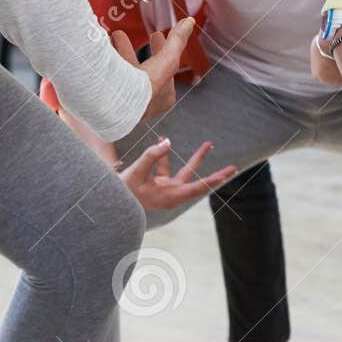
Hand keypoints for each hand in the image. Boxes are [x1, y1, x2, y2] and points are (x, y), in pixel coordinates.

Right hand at [112, 16, 194, 121]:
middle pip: (140, 69)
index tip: (156, 35)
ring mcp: (124, 101)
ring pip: (122, 72)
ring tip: (114, 36)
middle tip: (127, 36)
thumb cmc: (145, 88)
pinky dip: (106, 61)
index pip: (165, 69)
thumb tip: (189, 23)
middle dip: (131, 50)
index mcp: (163, 96)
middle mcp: (144, 101)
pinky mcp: (108, 99)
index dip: (161, 49)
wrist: (116, 106)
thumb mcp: (168, 59)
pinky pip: (108, 76)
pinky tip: (102, 49)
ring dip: (119, 51)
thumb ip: (177, 41)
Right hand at [117, 138, 236, 211]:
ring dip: (196, 159)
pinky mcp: (157, 184)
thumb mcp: (136, 172)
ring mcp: (164, 189)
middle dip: (215, 173)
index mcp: (169, 196)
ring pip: (185, 172)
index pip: (196, 187)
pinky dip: (163, 155)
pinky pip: (165, 168)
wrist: (107, 202)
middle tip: (234, 169)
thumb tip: (167, 141)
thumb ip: (152, 156)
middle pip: (198, 181)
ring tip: (210, 145)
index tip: (227, 175)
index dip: (212, 180)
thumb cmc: (122, 191)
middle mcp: (171, 194)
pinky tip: (161, 138)